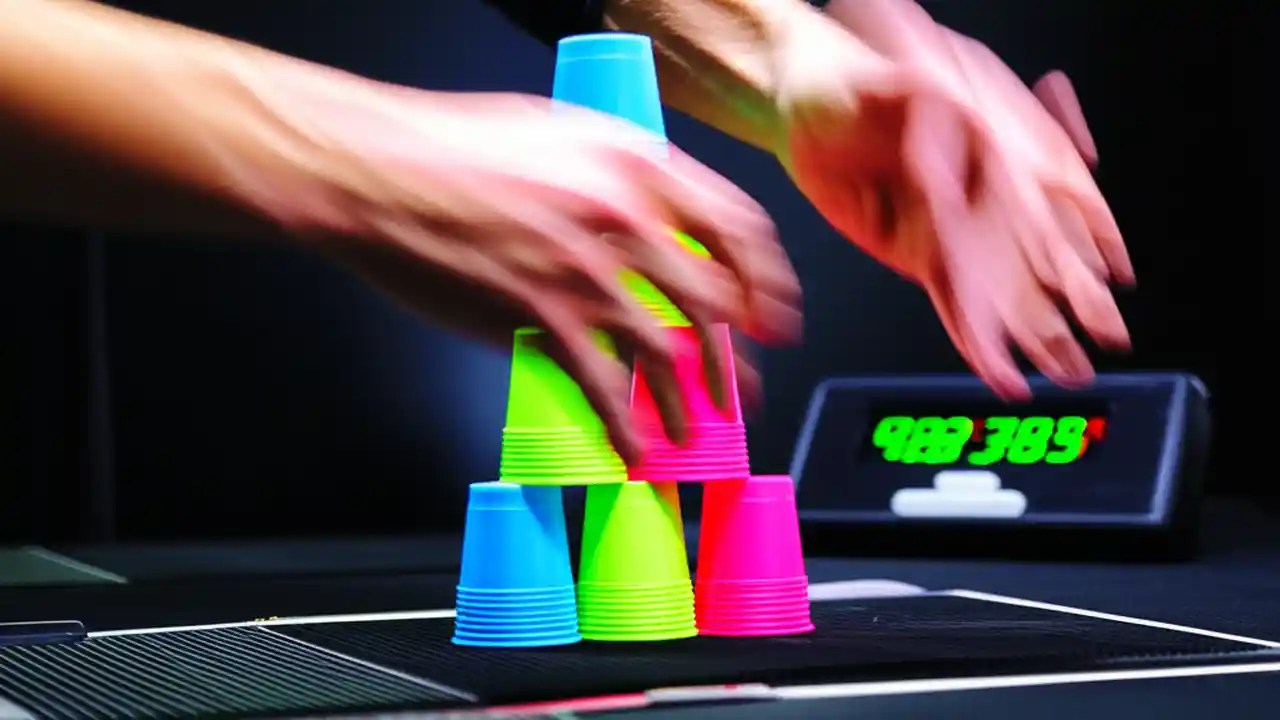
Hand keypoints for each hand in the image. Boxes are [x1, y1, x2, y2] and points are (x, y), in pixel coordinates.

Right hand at [265, 79, 799, 460]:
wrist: (378, 171)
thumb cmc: (452, 148)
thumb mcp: (559, 134)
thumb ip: (619, 176)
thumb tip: (655, 220)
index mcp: (637, 163)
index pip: (737, 228)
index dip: (766, 282)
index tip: (772, 318)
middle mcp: (626, 216)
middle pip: (712, 302)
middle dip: (736, 360)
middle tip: (742, 392)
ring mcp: (587, 270)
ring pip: (667, 352)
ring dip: (687, 402)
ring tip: (692, 432)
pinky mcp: (542, 316)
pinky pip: (604, 386)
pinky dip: (625, 426)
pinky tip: (633, 448)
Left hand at [774, 2, 1131, 397]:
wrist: (807, 105)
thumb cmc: (858, 83)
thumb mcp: (901, 83)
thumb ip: (936, 112)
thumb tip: (957, 156)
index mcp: (994, 148)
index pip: (1049, 196)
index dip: (1085, 235)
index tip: (1111, 271)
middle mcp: (982, 196)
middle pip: (1039, 253)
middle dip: (1076, 297)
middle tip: (1109, 336)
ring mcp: (954, 232)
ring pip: (1005, 289)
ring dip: (1037, 330)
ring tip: (1069, 369)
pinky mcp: (921, 257)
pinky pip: (955, 303)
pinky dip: (976, 337)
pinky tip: (998, 369)